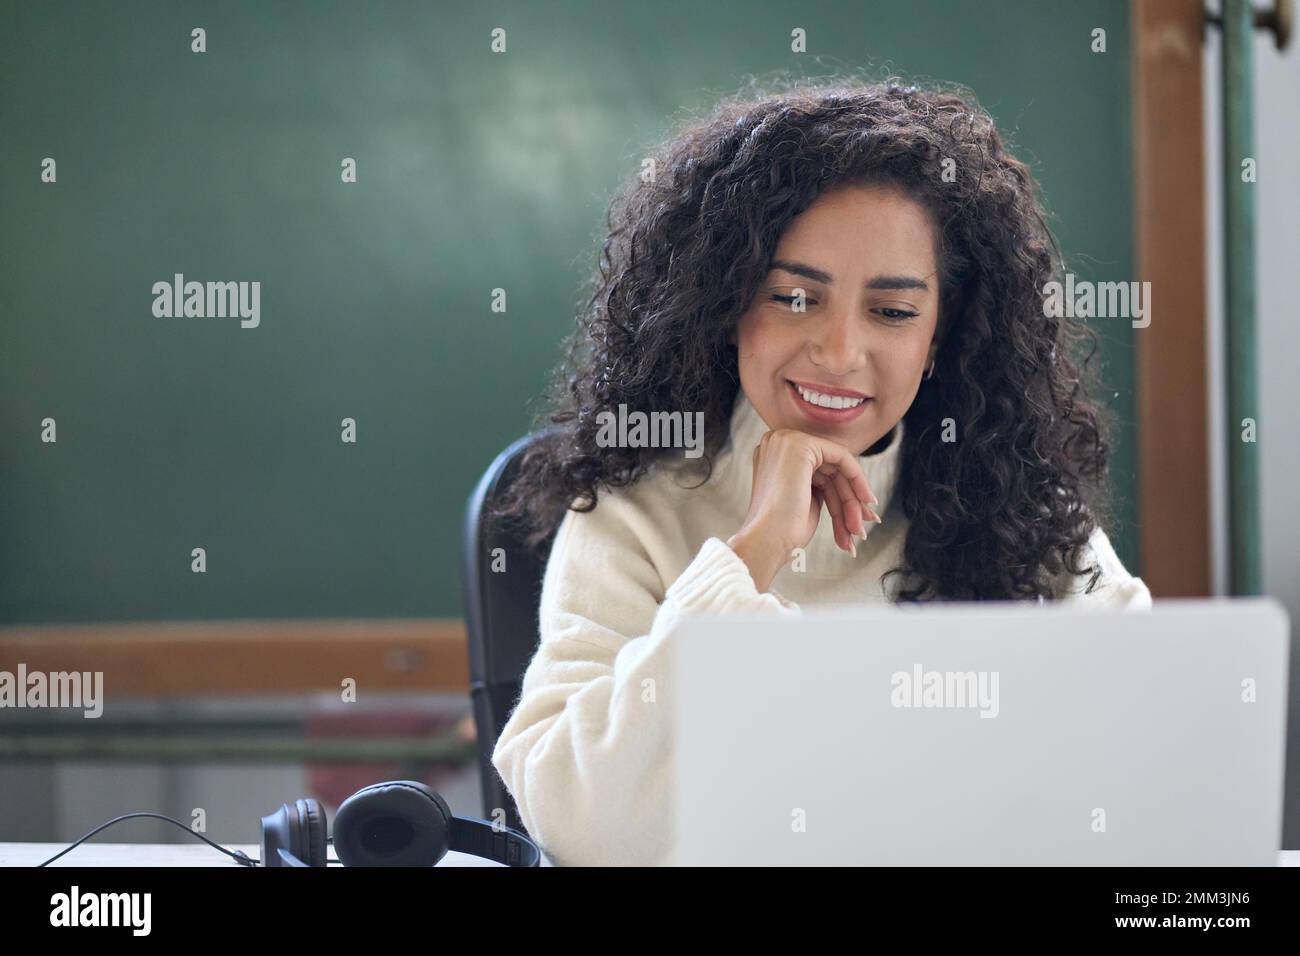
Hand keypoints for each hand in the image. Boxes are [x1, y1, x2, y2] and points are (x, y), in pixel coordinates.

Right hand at [726, 428, 879, 591]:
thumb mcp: (803, 501)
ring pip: (836, 468)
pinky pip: (842, 457)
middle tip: (860, 530)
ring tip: (859, 531)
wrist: (767, 542)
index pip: (816, 472)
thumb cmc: (783, 532)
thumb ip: (819, 485)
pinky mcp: (801, 445)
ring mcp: (786, 441)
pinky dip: (857, 479)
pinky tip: (866, 501)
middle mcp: (776, 444)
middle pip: (827, 471)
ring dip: (852, 501)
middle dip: (848, 501)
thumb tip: (850, 485)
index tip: (855, 520)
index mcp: (772, 457)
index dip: (839, 495)